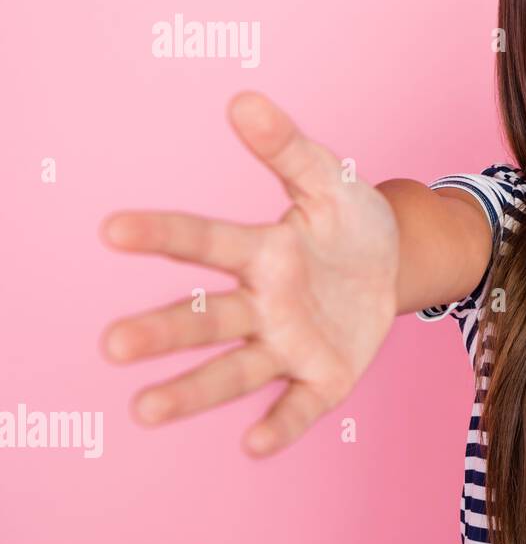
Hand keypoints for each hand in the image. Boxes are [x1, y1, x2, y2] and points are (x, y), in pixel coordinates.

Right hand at [98, 91, 399, 457]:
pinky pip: (297, 406)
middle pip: (205, 319)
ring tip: (144, 410)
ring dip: (193, 391)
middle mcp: (262, 303)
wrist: (396, 263)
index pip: (204, 242)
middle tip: (112, 344)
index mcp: (260, 252)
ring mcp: (289, 345)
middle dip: (162, 331)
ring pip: (234, 369)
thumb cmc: (349, 221)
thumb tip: (243, 99)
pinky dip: (278, 425)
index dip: (162, 234)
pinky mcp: (322, 378)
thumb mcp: (330, 180)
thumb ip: (289, 148)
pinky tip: (253, 444)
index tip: (112, 228)